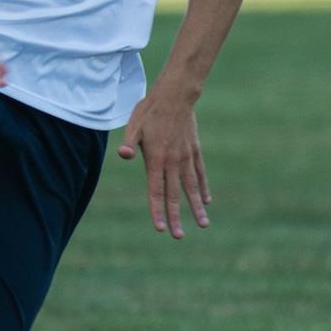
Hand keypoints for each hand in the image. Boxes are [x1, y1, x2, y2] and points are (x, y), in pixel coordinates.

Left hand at [117, 86, 209, 237]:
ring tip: (203, 224)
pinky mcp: (195, 150)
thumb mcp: (134, 124)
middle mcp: (173, 161)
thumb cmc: (150, 109)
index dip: (157, 210)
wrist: (176, 94)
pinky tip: (207, 200)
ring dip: (196, 207)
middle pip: (174, 194)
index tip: (160, 228)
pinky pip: (200, 172)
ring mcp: (186, 157)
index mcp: (156, 158)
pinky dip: (203, 187)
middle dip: (176, 217)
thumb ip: (130, 142)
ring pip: (192, 187)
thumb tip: (123, 155)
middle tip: (178, 236)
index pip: (156, 190)